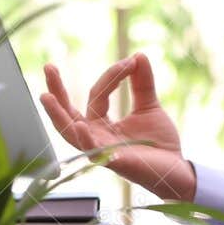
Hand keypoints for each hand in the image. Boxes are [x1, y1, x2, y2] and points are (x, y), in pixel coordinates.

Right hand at [39, 52, 195, 202]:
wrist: (178, 169)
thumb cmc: (159, 143)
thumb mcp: (149, 106)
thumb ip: (141, 83)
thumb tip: (138, 55)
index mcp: (102, 125)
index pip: (96, 95)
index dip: (111, 75)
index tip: (130, 62)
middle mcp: (96, 138)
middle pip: (68, 115)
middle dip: (57, 92)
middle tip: (48, 67)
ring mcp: (102, 151)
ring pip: (71, 134)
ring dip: (58, 115)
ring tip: (46, 96)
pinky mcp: (114, 163)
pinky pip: (94, 152)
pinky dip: (85, 139)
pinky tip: (78, 125)